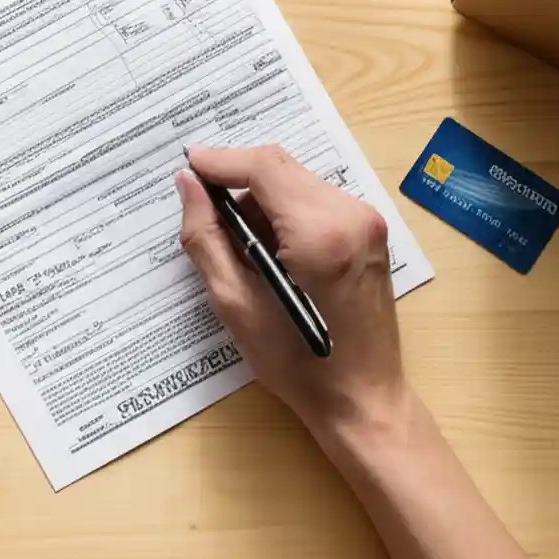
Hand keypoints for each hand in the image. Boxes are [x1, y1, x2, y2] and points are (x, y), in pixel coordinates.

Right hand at [177, 145, 403, 434]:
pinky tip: (269, 251)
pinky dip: (285, 213)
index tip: (187, 166)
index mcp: (319, 233)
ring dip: (261, 199)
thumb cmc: (297, 364)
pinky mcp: (370, 233)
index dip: (220, 161)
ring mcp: (367, 222)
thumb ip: (206, 238)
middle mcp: (351, 215)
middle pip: (281, 168)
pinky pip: (316, 202)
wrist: (363, 398)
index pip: (264, 167)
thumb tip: (188, 186)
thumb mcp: (235, 304)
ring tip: (238, 245)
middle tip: (204, 209)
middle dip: (238, 179)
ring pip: (298, 182)